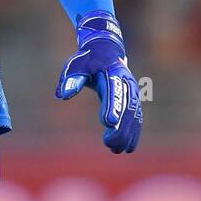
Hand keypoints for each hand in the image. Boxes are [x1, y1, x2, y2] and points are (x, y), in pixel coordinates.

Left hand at [55, 11, 142, 153]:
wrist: (105, 51)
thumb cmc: (87, 60)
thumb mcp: (75, 65)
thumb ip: (71, 79)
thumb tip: (63, 95)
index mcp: (113, 73)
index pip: (114, 91)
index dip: (113, 106)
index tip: (109, 123)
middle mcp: (127, 83)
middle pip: (128, 107)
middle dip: (121, 127)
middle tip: (110, 144)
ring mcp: (133, 91)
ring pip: (134, 115)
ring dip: (128, 134)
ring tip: (117, 150)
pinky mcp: (133, 99)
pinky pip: (137, 117)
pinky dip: (134, 132)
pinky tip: (128, 148)